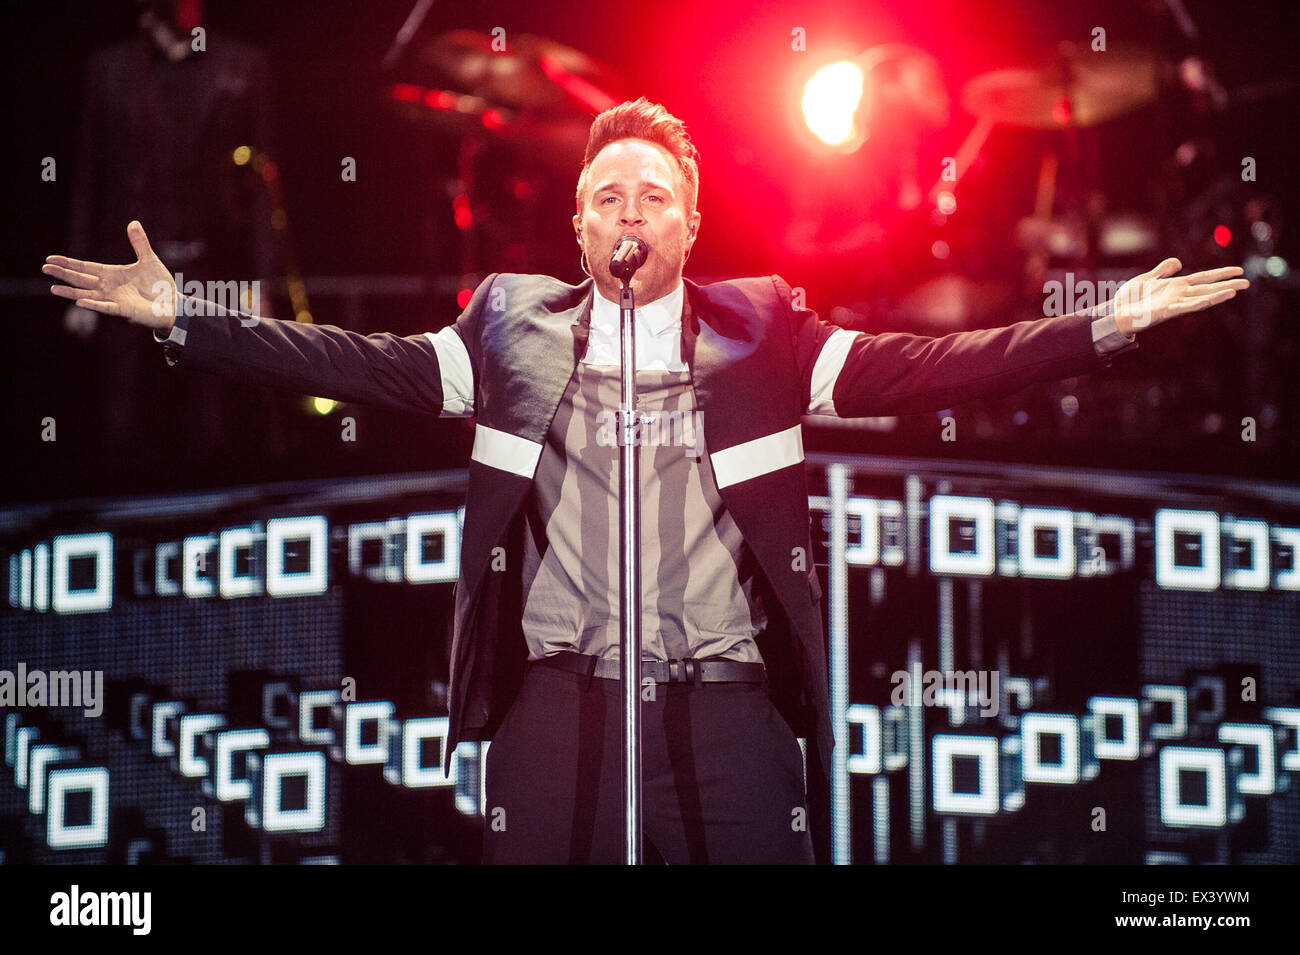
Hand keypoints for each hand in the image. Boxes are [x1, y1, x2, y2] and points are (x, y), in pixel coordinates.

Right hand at [44, 221, 176, 331]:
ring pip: (87, 294)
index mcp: (112, 275)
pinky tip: (80, 301)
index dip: (68, 263)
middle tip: (45, 268)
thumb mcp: (149, 260)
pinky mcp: (124, 310)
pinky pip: (106, 307)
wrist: (173, 305)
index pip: (85, 268)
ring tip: (53, 289)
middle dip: (64, 274)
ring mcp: (114, 299)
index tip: (50, 258)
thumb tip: (133, 222)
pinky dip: (93, 304)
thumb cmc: (160, 285)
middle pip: (81, 279)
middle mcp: (109, 287)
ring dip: (71, 292)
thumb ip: (139, 243)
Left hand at [1112, 258, 1249, 336]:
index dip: (1220, 274)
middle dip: (1227, 285)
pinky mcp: (1166, 312)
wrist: (1114, 314)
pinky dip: (1199, 303)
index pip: (1203, 278)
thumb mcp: (1147, 279)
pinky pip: (1185, 307)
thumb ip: (1163, 271)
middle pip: (1207, 288)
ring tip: (1235, 290)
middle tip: (1248, 282)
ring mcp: (1173, 304)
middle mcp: (1178, 295)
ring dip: (1217, 295)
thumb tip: (1178, 262)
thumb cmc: (1129, 299)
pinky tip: (1211, 300)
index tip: (1238, 271)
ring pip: (1200, 298)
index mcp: (1176, 286)